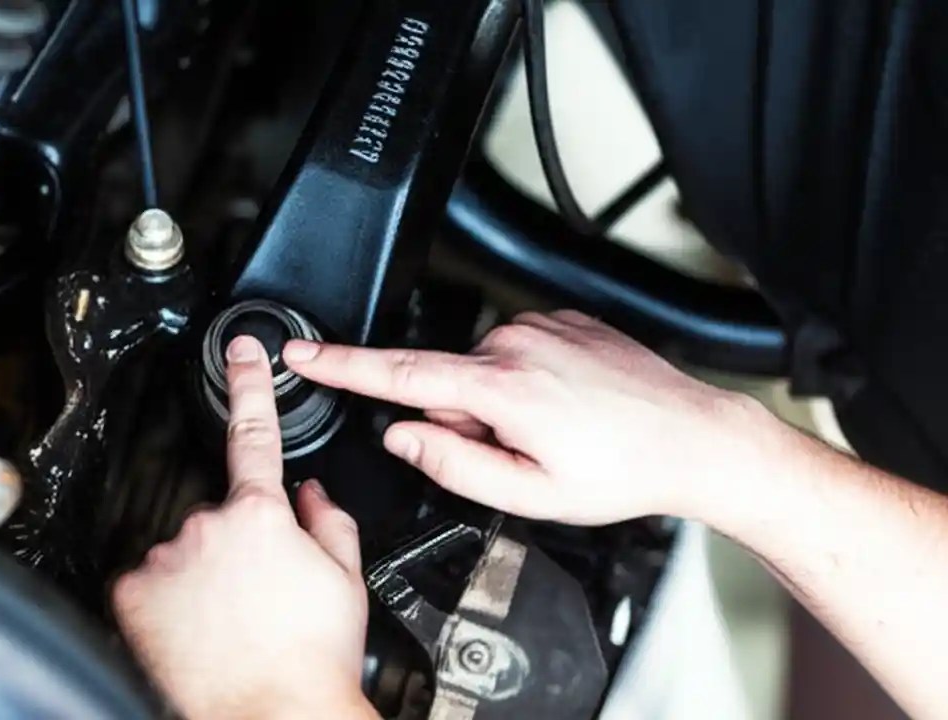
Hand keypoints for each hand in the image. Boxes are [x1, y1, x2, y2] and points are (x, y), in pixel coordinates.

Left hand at [112, 336, 375, 719]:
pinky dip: (167, 602)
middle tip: (257, 595)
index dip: (249, 383)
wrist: (271, 716)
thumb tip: (313, 493)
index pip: (255, 432)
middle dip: (234, 543)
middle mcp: (207, 524)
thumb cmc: (312, 659)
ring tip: (228, 624)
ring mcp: (166, 557)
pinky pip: (150, 582)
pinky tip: (194, 632)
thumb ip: (330, 521)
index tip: (241, 351)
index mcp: (262, 513)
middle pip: (218, 516)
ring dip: (200, 575)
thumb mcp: (346, 580)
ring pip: (182, 551)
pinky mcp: (132, 592)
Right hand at [284, 310, 785, 524]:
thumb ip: (451, 463)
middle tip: (520, 453)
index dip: (339, 365)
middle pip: (447, 383)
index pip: (397, 373)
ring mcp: (542, 325)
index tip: (300, 354)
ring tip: (555, 432)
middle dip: (465, 421)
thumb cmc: (622, 471)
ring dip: (499, 403)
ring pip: (483, 369)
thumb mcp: (528, 493)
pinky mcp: (563, 319)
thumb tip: (402, 436)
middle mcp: (516, 343)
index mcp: (500, 388)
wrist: (694, 438)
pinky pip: (517, 352)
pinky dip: (527, 382)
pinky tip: (568, 407)